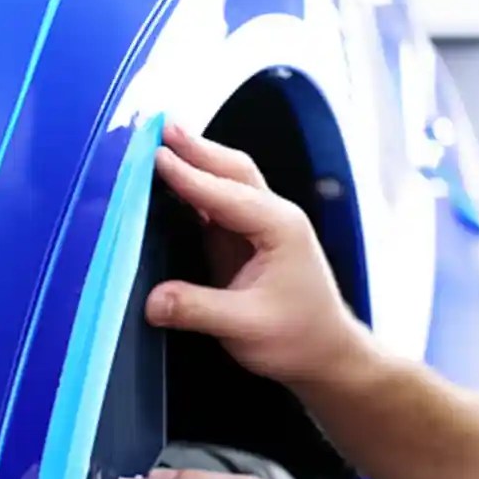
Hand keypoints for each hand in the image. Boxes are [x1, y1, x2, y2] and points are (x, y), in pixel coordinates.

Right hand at [147, 122, 369, 385]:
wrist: (325, 353)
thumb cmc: (298, 337)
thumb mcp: (246, 327)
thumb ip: (198, 310)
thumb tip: (153, 301)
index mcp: (279, 227)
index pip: (225, 193)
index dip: (188, 175)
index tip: (155, 157)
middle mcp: (274, 217)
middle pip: (232, 169)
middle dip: (195, 147)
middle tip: (158, 126)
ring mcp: (262, 225)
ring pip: (229, 178)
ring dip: (197, 158)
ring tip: (162, 140)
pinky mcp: (248, 239)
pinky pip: (219, 201)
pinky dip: (196, 184)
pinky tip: (173, 179)